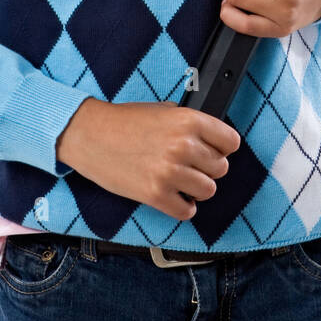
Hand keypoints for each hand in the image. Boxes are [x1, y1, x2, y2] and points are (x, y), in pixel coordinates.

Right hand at [56, 97, 240, 219]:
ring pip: (208, 191)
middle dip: (207, 168)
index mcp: (188, 120)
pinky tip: (173, 196)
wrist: (90, 135)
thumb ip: (189, 124)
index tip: (215, 150)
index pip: (230, 142)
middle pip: (221, 169)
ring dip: (196, 188)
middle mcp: (183, 146)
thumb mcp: (163, 109)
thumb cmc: (124, 122)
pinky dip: (182, 206)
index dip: (223, 147)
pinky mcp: (155, 195)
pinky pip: (187, 211)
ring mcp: (169, 172)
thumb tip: (211, 139)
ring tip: (180, 181)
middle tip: (190, 165)